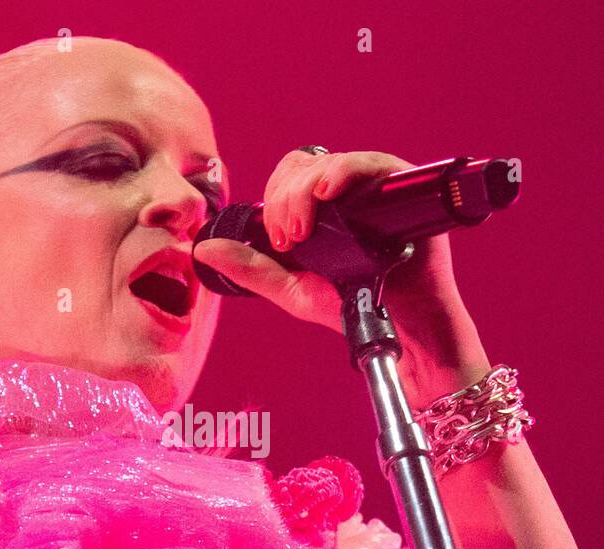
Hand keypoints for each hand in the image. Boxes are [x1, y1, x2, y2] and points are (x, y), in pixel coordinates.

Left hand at [193, 149, 488, 403]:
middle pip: (303, 169)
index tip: (278, 239)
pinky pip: (369, 163)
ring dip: (305, 191)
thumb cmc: (353, 308)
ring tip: (303, 229)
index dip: (276, 200)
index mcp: (323, 208)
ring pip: (328, 165)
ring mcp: (374, 187)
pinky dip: (343, 171)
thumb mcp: (291, 289)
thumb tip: (202, 249)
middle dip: (286, 201)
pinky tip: (327, 191)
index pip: (288, 178)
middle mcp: (348, 192)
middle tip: (290, 238)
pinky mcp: (401, 188)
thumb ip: (249, 268)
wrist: (400, 328)